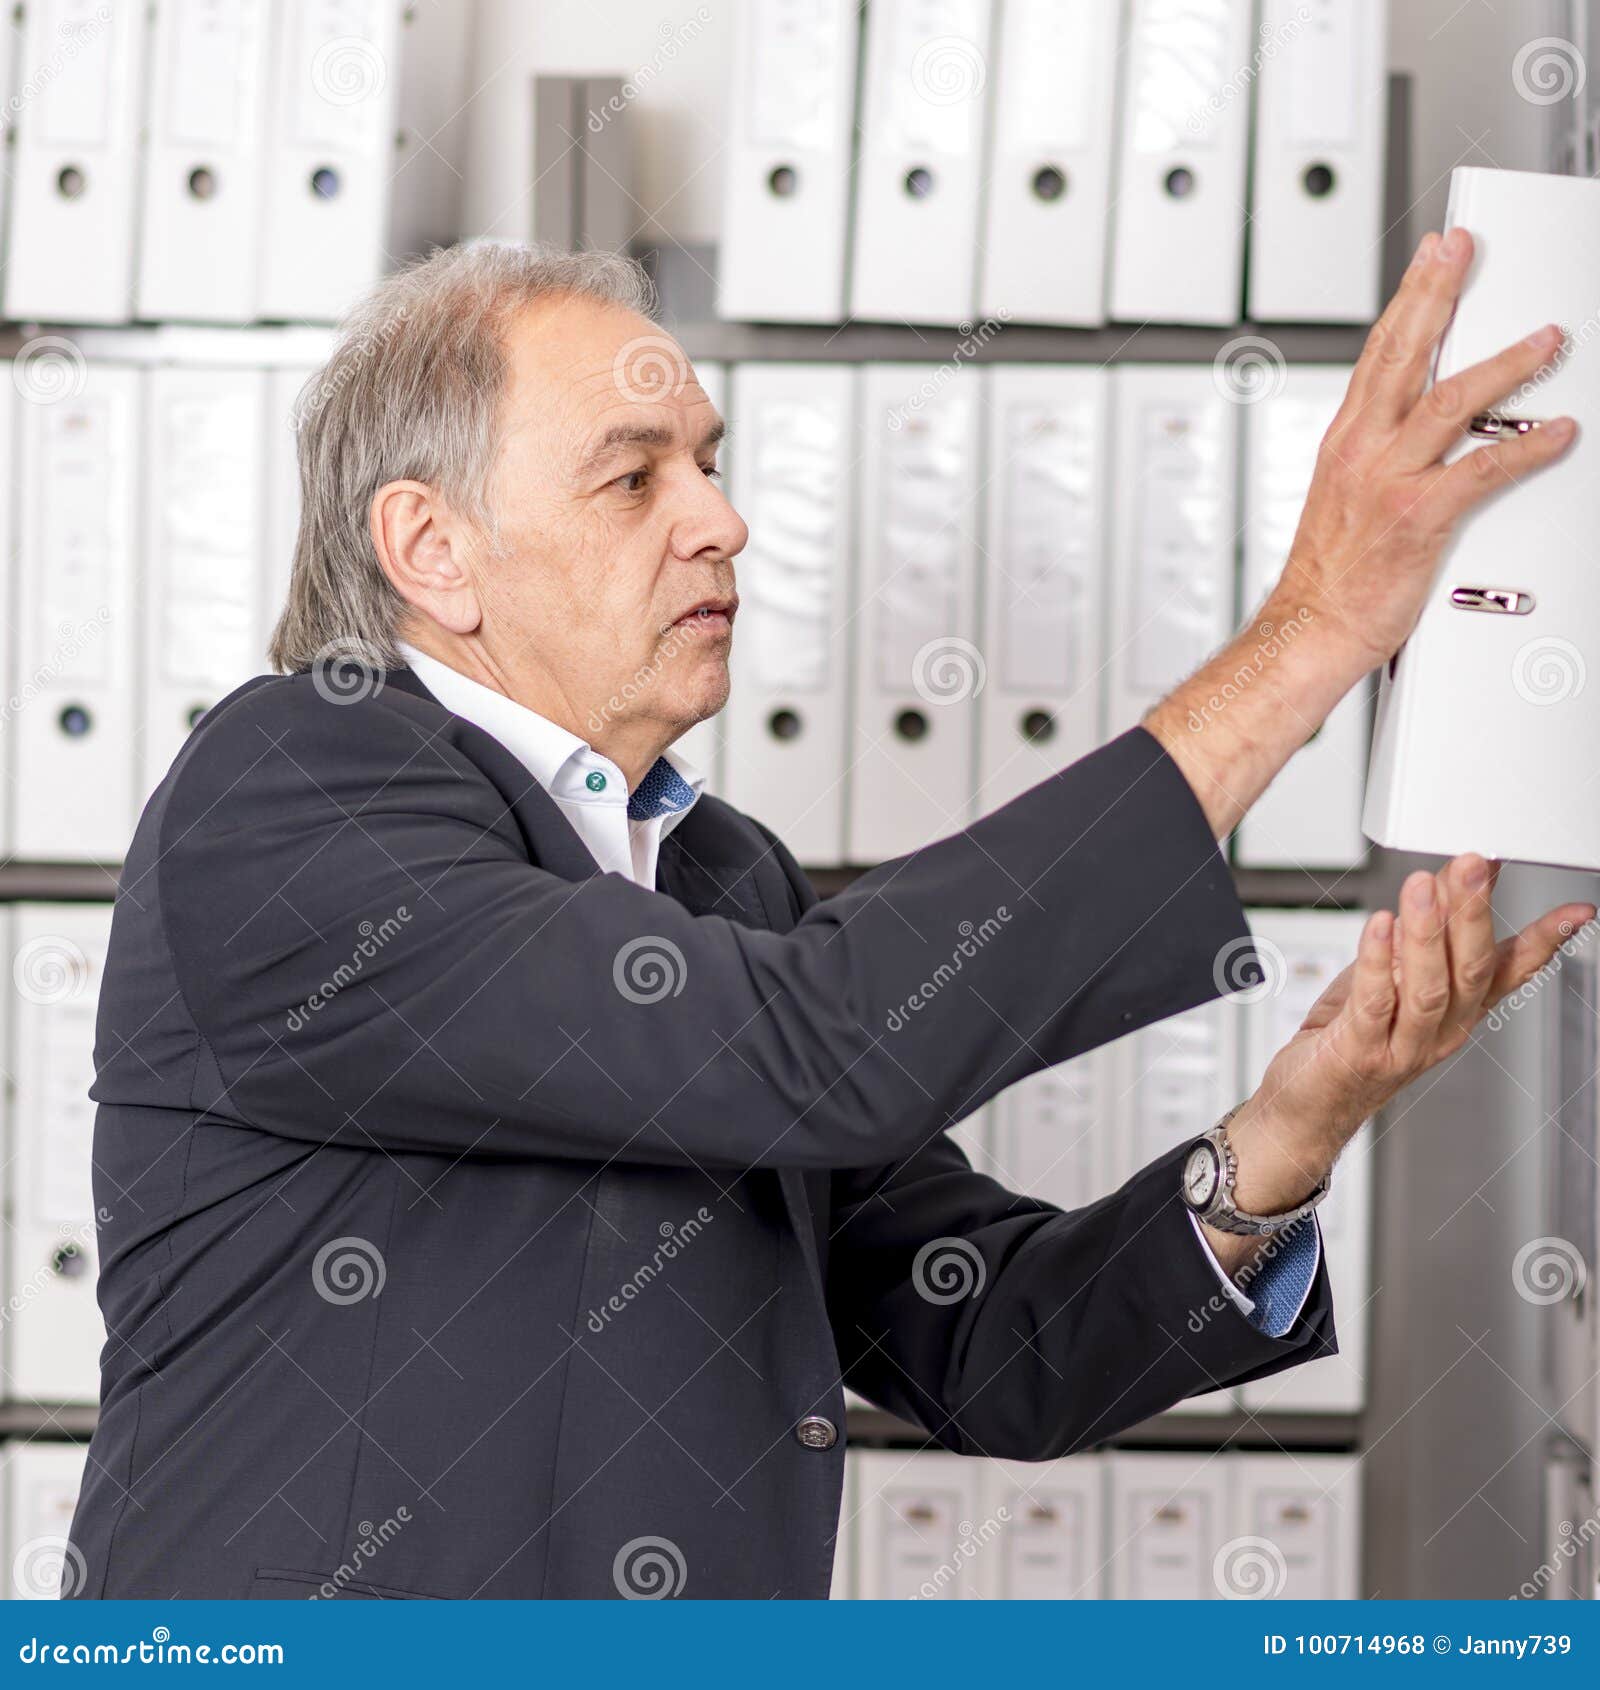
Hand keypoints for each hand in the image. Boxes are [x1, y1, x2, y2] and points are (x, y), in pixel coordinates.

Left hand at [1225, 855, 1595, 1215]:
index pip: (1511, 972)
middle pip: (1472, 969)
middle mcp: (1441, 1030)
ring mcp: (1403, 1045)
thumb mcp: (1396, 977)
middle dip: (1474, 914)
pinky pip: (1374, 1003)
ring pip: (1429, 987)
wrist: (1308, 1107)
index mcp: (1459, 1011)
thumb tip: (1459, 878)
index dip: (1545, 941)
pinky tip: (1379, 925)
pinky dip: (1377, 961)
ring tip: (1424, 886)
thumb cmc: (1350, 1039)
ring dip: (1428, 932)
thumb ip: (1431, 932)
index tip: (1575, 912)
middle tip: (1473, 865)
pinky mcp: (1360, 1051)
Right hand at [1272, 227, 1576, 671]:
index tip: (1435, 256)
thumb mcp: (1343, 497)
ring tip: (1546, 341)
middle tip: (1466, 252)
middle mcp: (1363, 451)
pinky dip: (1527, 447)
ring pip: (1450, 401)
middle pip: (1406, 354)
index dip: (1410, 297)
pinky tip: (1559, 432)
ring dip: (1504, 365)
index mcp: (1345, 442)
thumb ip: (1377, 453)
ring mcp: (1389, 480)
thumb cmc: (1328, 576)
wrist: (1311, 628)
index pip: (1379, 352)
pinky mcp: (1419, 516)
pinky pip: (1483, 470)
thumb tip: (1416, 428)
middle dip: (1439, 294)